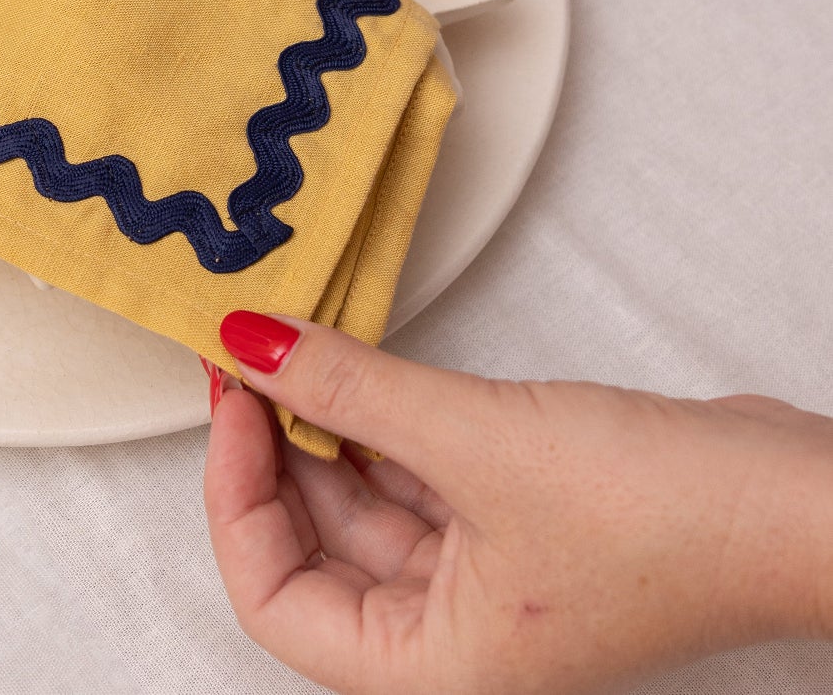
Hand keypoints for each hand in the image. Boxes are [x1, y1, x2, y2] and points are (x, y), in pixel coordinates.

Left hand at [204, 313, 832, 694]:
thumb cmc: (666, 519)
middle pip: (312, 545)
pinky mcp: (509, 519)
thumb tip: (249, 343)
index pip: (275, 599)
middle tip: (242, 354)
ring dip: (321, 423)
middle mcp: (448, 637)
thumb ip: (350, 391)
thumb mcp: (476, 441)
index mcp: (432, 669)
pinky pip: (411, 472)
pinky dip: (375, 418)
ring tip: (285, 342)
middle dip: (272, 448)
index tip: (230, 398)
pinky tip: (347, 360)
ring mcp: (480, 577)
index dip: (234, 495)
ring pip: (360, 502)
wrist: (802, 499)